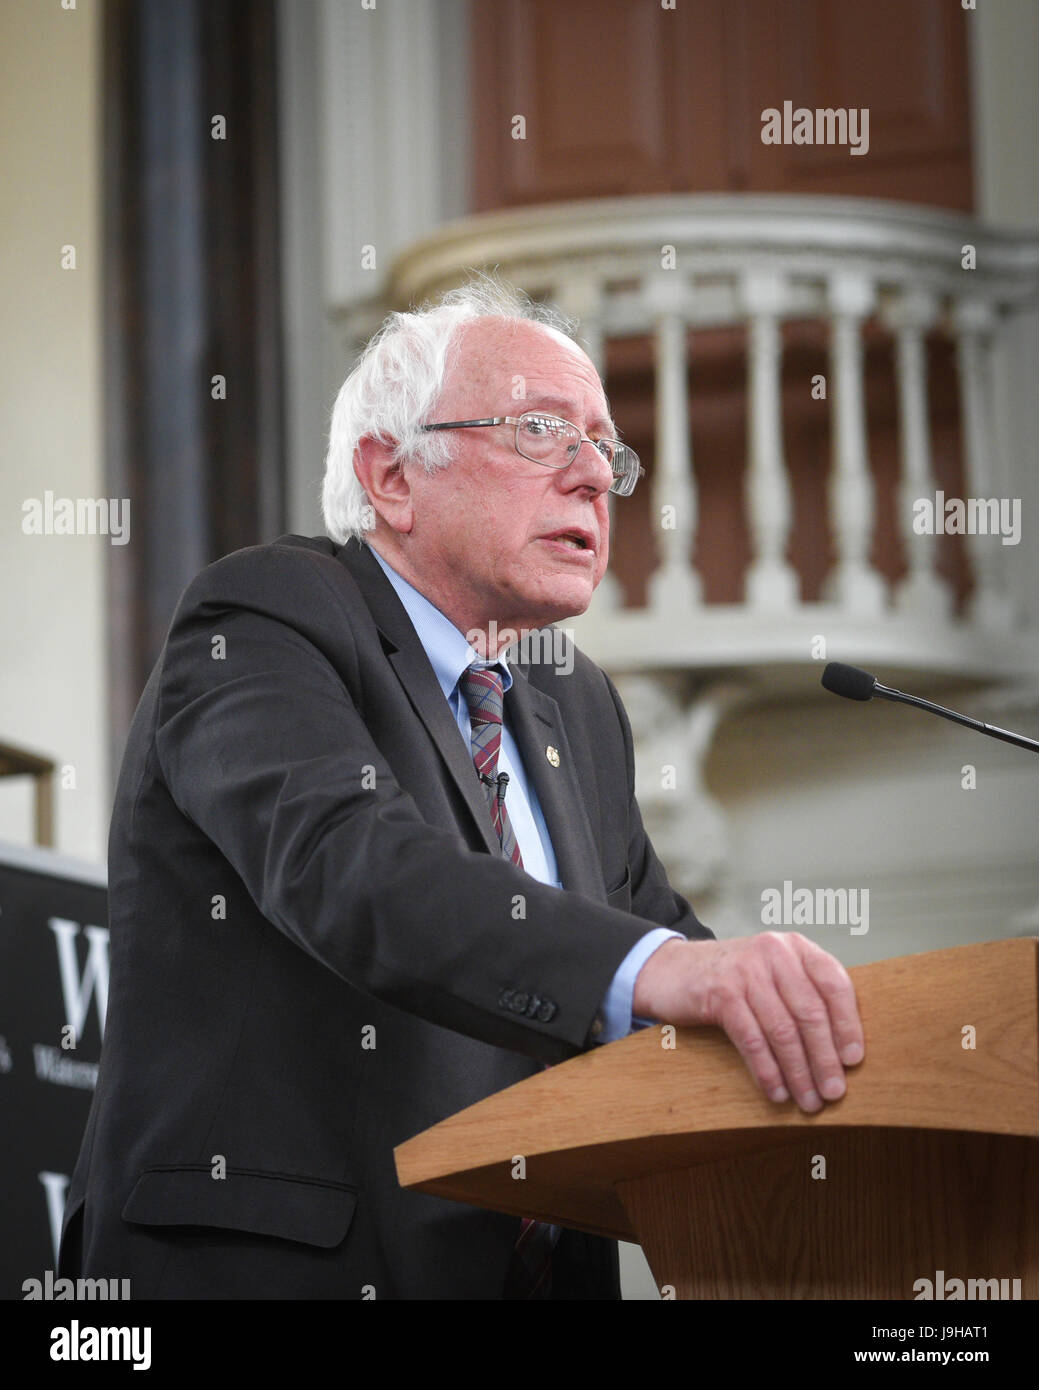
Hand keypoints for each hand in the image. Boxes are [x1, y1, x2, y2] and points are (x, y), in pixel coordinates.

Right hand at [632, 933, 863, 1113]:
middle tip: (834, 1091)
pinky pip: (752, 1040)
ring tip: (809, 1100)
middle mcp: (773, 952)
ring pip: (782, 1030)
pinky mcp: (720, 994)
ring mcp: (745, 971)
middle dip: (825, 1058)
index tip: (854, 1059)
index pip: (834, 982)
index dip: (848, 1023)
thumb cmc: (734, 979)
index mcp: (795, 947)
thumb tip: (843, 1049)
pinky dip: (767, 1071)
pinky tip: (776, 1092)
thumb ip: (805, 995)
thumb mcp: (773, 973)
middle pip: (809, 1012)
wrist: (673, 970)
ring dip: (798, 1072)